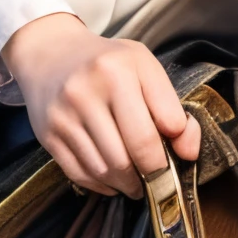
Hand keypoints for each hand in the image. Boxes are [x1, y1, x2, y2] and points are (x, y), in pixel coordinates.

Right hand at [1, 14, 199, 197]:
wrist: (52, 52)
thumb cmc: (107, 61)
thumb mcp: (144, 66)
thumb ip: (171, 106)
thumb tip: (188, 152)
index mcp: (117, 70)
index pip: (148, 134)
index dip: (167, 159)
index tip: (175, 162)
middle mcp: (86, 92)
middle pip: (125, 158)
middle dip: (147, 177)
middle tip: (158, 179)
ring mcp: (64, 115)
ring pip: (103, 171)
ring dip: (125, 184)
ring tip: (136, 178)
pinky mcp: (49, 135)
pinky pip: (80, 175)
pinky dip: (102, 185)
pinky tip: (112, 177)